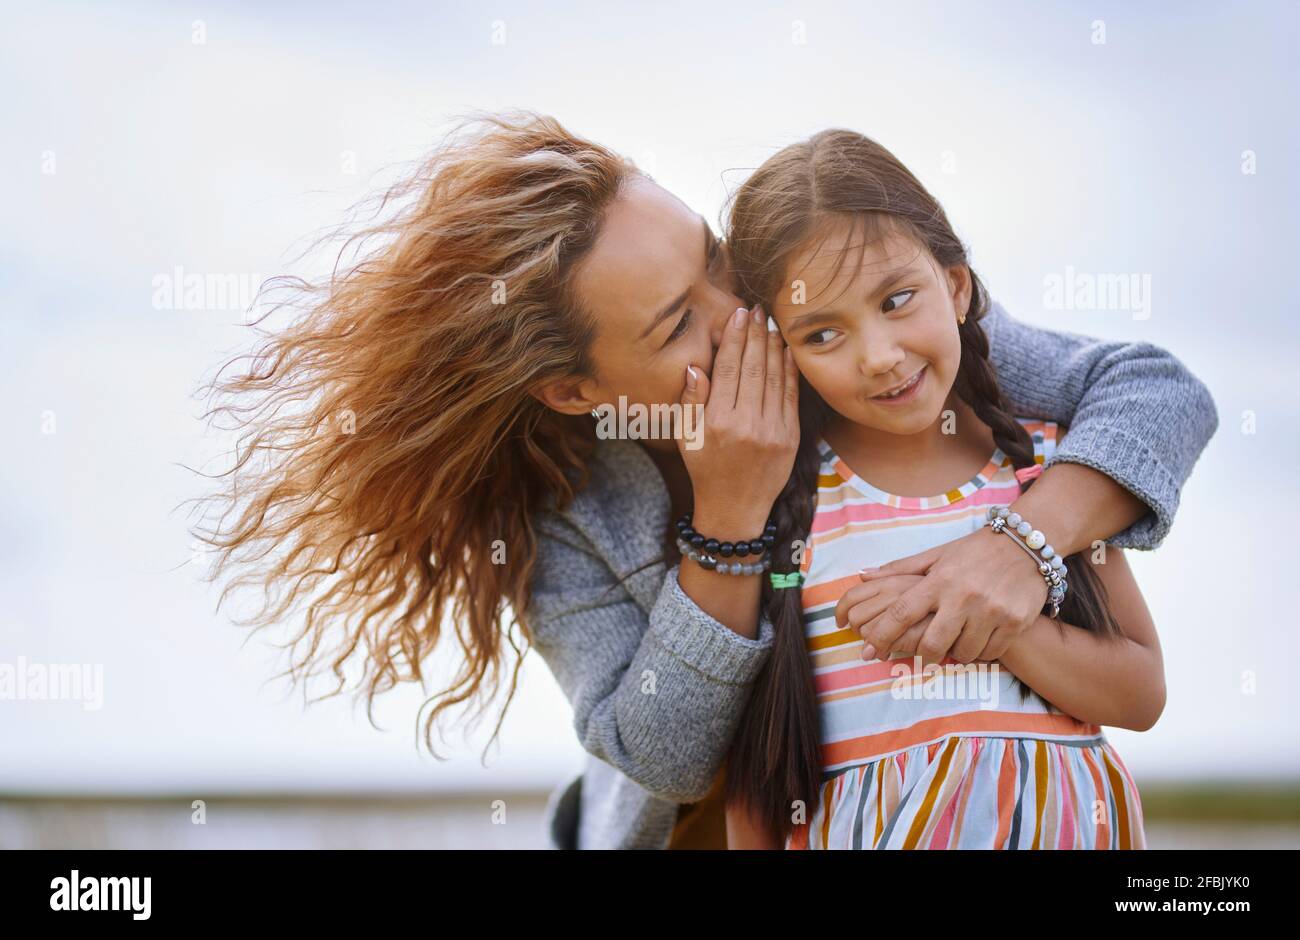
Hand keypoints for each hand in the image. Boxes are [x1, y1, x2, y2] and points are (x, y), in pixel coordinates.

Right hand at [679, 306, 798, 527]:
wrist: (734, 509)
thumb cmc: (705, 469)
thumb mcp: (685, 437)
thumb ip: (690, 401)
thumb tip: (696, 366)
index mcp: (717, 421)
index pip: (728, 368)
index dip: (734, 338)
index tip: (738, 315)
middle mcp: (746, 424)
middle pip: (753, 367)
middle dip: (756, 334)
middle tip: (756, 309)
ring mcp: (772, 431)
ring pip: (774, 377)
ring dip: (774, 346)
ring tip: (771, 323)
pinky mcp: (790, 438)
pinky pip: (790, 396)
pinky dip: (789, 370)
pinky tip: (786, 351)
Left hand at [850, 528, 1048, 662]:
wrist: (1026, 543)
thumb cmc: (975, 551)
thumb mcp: (937, 555)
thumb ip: (900, 569)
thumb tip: (862, 574)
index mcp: (939, 580)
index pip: (901, 612)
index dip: (882, 634)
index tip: (871, 648)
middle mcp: (963, 597)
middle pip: (932, 643)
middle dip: (925, 654)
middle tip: (927, 652)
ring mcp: (991, 611)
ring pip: (964, 652)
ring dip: (957, 651)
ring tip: (959, 638)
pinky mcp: (1014, 622)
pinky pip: (991, 652)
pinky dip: (982, 651)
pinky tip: (981, 638)